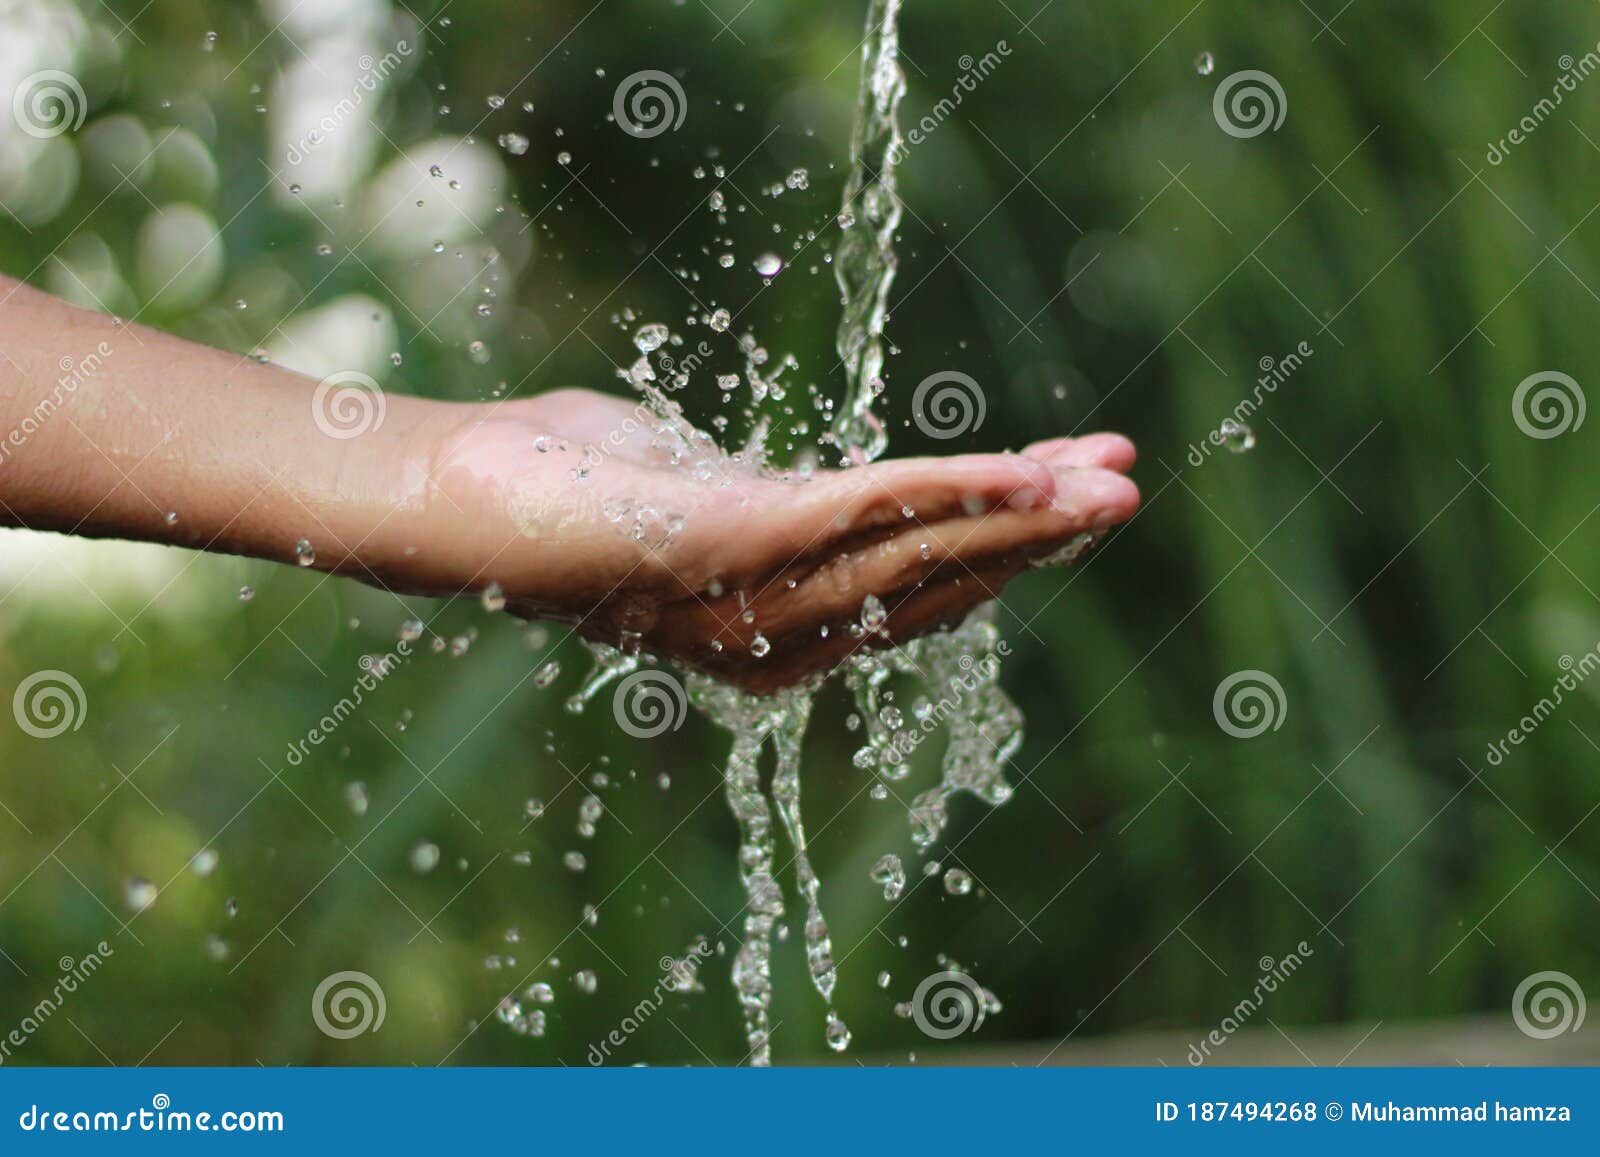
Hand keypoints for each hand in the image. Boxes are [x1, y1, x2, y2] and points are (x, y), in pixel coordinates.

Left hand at [423, 388, 1137, 693]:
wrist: (458, 493)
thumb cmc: (567, 485)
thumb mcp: (700, 496)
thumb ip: (779, 507)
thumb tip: (840, 491)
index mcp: (774, 633)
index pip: (913, 594)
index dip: (1001, 549)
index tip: (1072, 499)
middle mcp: (774, 640)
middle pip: (936, 580)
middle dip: (1040, 534)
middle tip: (1129, 489)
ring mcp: (755, 598)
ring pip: (919, 549)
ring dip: (1023, 510)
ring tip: (1110, 480)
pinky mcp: (733, 540)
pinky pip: (869, 512)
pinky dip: (958, 490)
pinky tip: (1028, 472)